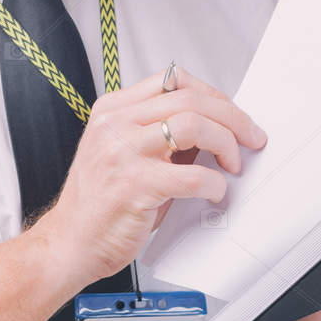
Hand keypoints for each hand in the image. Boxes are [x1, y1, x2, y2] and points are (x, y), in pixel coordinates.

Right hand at [30, 67, 266, 287]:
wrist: (70, 242)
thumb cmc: (100, 203)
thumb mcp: (124, 153)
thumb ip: (161, 135)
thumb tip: (214, 127)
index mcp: (112, 110)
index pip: (172, 78)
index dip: (212, 94)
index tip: (232, 114)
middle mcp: (115, 124)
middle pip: (189, 98)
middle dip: (232, 117)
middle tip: (250, 138)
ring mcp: (122, 153)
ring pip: (193, 126)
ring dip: (226, 144)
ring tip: (232, 164)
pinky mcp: (134, 186)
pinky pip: (192, 176)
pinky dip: (214, 184)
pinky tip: (215, 192)